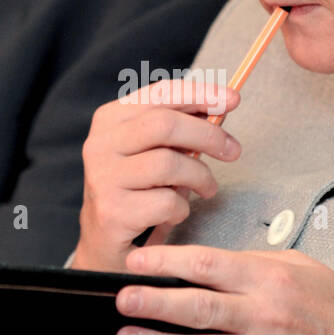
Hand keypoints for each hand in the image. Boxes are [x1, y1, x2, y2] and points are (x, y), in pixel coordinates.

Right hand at [72, 77, 242, 272]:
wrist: (104, 241)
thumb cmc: (136, 190)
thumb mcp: (153, 151)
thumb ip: (180, 129)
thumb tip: (222, 105)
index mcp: (110, 119)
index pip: (160, 93)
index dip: (200, 94)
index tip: (232, 99)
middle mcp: (101, 143)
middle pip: (165, 124)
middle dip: (208, 135)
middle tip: (232, 151)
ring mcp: (103, 177)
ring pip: (169, 164)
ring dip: (200, 177)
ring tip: (206, 188)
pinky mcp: (112, 210)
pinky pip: (166, 202)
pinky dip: (182, 208)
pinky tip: (175, 212)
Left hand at [114, 243, 333, 334]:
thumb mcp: (304, 268)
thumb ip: (255, 263)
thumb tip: (209, 264)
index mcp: (271, 280)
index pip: (209, 266)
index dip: (168, 263)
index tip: (138, 261)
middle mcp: (264, 318)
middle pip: (197, 309)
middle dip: (153, 303)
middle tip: (122, 299)